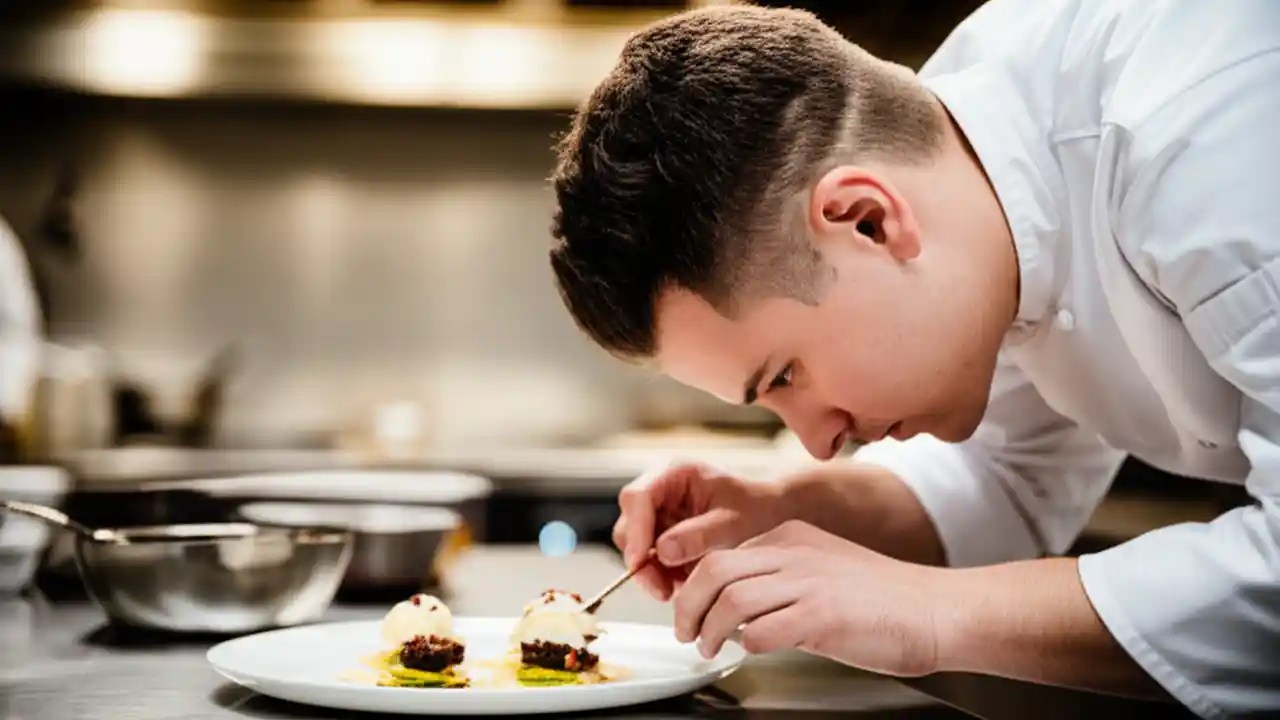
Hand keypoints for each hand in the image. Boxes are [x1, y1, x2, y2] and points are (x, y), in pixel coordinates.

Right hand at [613, 461, 789, 600]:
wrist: (771, 514)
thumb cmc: (756, 508)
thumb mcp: (733, 523)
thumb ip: (699, 535)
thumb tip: (662, 551)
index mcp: (675, 473)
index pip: (637, 497)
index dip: (635, 530)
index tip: (640, 562)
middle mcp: (660, 489)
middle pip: (629, 523)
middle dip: (641, 559)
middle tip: (662, 590)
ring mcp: (659, 512)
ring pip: (634, 544)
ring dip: (651, 570)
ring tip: (679, 587)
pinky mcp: (662, 533)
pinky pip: (648, 556)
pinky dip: (660, 573)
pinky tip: (682, 582)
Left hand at [672, 519, 942, 676]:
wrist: (936, 609)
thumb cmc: (885, 600)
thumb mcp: (823, 569)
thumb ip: (782, 579)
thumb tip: (740, 608)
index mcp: (791, 538)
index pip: (722, 554)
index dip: (697, 586)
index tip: (692, 610)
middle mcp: (794, 553)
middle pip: (713, 570)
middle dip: (688, 605)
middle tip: (686, 631)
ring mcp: (807, 582)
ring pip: (729, 599)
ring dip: (708, 629)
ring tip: (707, 647)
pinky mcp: (822, 615)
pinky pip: (761, 629)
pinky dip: (746, 643)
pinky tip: (749, 650)